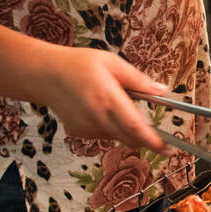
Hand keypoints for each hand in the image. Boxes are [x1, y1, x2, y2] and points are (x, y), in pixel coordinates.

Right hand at [43, 48, 168, 152]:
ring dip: (127, 130)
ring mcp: (87, 127)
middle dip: (146, 139)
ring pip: (117, 137)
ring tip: (118, 106)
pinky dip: (111, 127)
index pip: (134, 126)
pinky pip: (104, 135)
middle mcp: (97, 116)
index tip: (166, 148)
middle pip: (129, 138)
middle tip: (160, 138)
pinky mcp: (80, 132)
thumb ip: (138, 79)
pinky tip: (102, 110)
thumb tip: (161, 89)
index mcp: (107, 97)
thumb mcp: (112, 63)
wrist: (44, 75)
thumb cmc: (77, 65)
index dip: (152, 140)